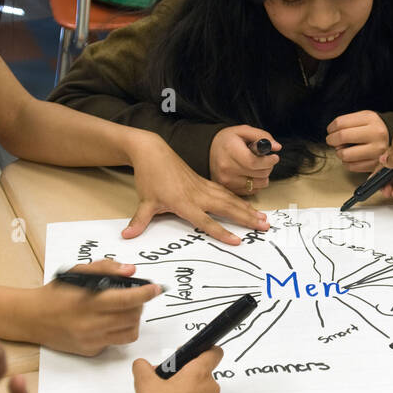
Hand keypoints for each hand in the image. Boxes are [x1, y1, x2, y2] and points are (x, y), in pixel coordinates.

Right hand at [29, 259, 161, 355]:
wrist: (32, 318)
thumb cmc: (56, 293)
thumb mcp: (77, 272)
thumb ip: (105, 268)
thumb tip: (130, 271)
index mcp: (88, 302)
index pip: (127, 300)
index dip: (146, 294)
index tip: (156, 288)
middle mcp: (91, 324)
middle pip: (132, 317)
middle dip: (140, 305)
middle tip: (136, 297)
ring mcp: (92, 340)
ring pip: (129, 333)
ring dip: (133, 319)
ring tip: (125, 310)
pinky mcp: (91, 351)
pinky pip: (116, 342)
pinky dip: (118, 330)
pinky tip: (108, 321)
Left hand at [127, 131, 268, 243]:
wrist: (153, 151)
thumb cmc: (149, 176)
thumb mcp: (144, 200)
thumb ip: (140, 220)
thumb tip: (127, 235)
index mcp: (183, 202)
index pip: (205, 221)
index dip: (221, 231)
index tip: (237, 240)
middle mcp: (197, 195)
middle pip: (226, 208)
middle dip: (246, 218)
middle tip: (265, 226)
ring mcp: (202, 187)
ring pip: (230, 199)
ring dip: (247, 209)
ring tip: (264, 218)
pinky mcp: (204, 182)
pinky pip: (225, 192)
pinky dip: (238, 199)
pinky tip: (249, 206)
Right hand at [132, 346, 222, 392]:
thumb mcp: (144, 385)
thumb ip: (142, 367)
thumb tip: (144, 365)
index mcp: (199, 373)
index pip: (214, 351)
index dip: (202, 348)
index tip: (185, 354)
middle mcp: (210, 387)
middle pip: (202, 370)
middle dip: (184, 372)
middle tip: (164, 380)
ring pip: (200, 388)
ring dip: (185, 388)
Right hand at [209, 125, 280, 196]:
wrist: (209, 151)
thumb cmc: (228, 140)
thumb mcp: (243, 131)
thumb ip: (262, 136)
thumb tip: (276, 147)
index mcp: (230, 151)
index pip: (254, 162)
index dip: (269, 161)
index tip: (274, 157)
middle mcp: (227, 168)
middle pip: (259, 174)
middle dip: (268, 166)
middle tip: (265, 160)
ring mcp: (227, 181)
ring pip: (259, 184)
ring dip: (263, 176)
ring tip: (256, 167)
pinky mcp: (229, 190)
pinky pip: (253, 191)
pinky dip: (256, 183)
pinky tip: (250, 174)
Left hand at [326, 110, 388, 172]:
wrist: (392, 139)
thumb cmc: (373, 128)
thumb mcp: (363, 117)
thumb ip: (347, 122)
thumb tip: (331, 134)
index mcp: (371, 120)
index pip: (341, 123)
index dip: (331, 128)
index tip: (331, 131)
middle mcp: (376, 135)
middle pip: (342, 137)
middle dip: (332, 140)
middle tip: (332, 140)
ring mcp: (377, 151)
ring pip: (345, 154)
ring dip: (340, 152)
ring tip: (344, 149)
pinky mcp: (375, 164)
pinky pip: (351, 166)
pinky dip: (347, 163)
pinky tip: (351, 157)